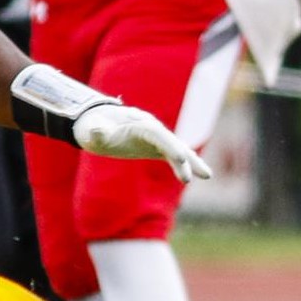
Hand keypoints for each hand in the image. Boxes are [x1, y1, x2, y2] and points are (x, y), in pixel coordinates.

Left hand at [72, 104, 213, 182]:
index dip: (169, 145)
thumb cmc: (95, 128)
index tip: (179, 158)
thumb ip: (97, 132)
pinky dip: (184, 165)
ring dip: (191, 162)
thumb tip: (95, 130)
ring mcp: (156, 138)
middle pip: (172, 142)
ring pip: (178, 148)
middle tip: (188, 176)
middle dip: (183, 158)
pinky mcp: (156, 147)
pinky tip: (196, 176)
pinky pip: (173, 156)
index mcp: (140, 124)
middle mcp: (152, 129)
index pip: (158, 134)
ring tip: (207, 175)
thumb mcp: (93, 131)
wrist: (98, 123)